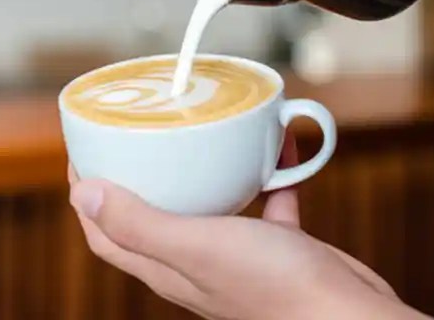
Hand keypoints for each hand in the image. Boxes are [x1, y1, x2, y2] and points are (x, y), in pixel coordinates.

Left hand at [67, 136, 427, 319]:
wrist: (349, 317)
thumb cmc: (275, 289)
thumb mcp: (197, 247)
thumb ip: (140, 224)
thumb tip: (84, 195)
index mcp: (167, 268)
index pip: (107, 233)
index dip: (88, 195)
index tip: (84, 151)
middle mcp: (197, 266)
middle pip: (152, 215)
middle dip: (139, 175)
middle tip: (137, 131)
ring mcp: (239, 259)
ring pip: (209, 207)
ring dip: (203, 171)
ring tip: (201, 132)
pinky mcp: (280, 251)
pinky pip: (268, 203)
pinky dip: (269, 175)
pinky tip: (276, 148)